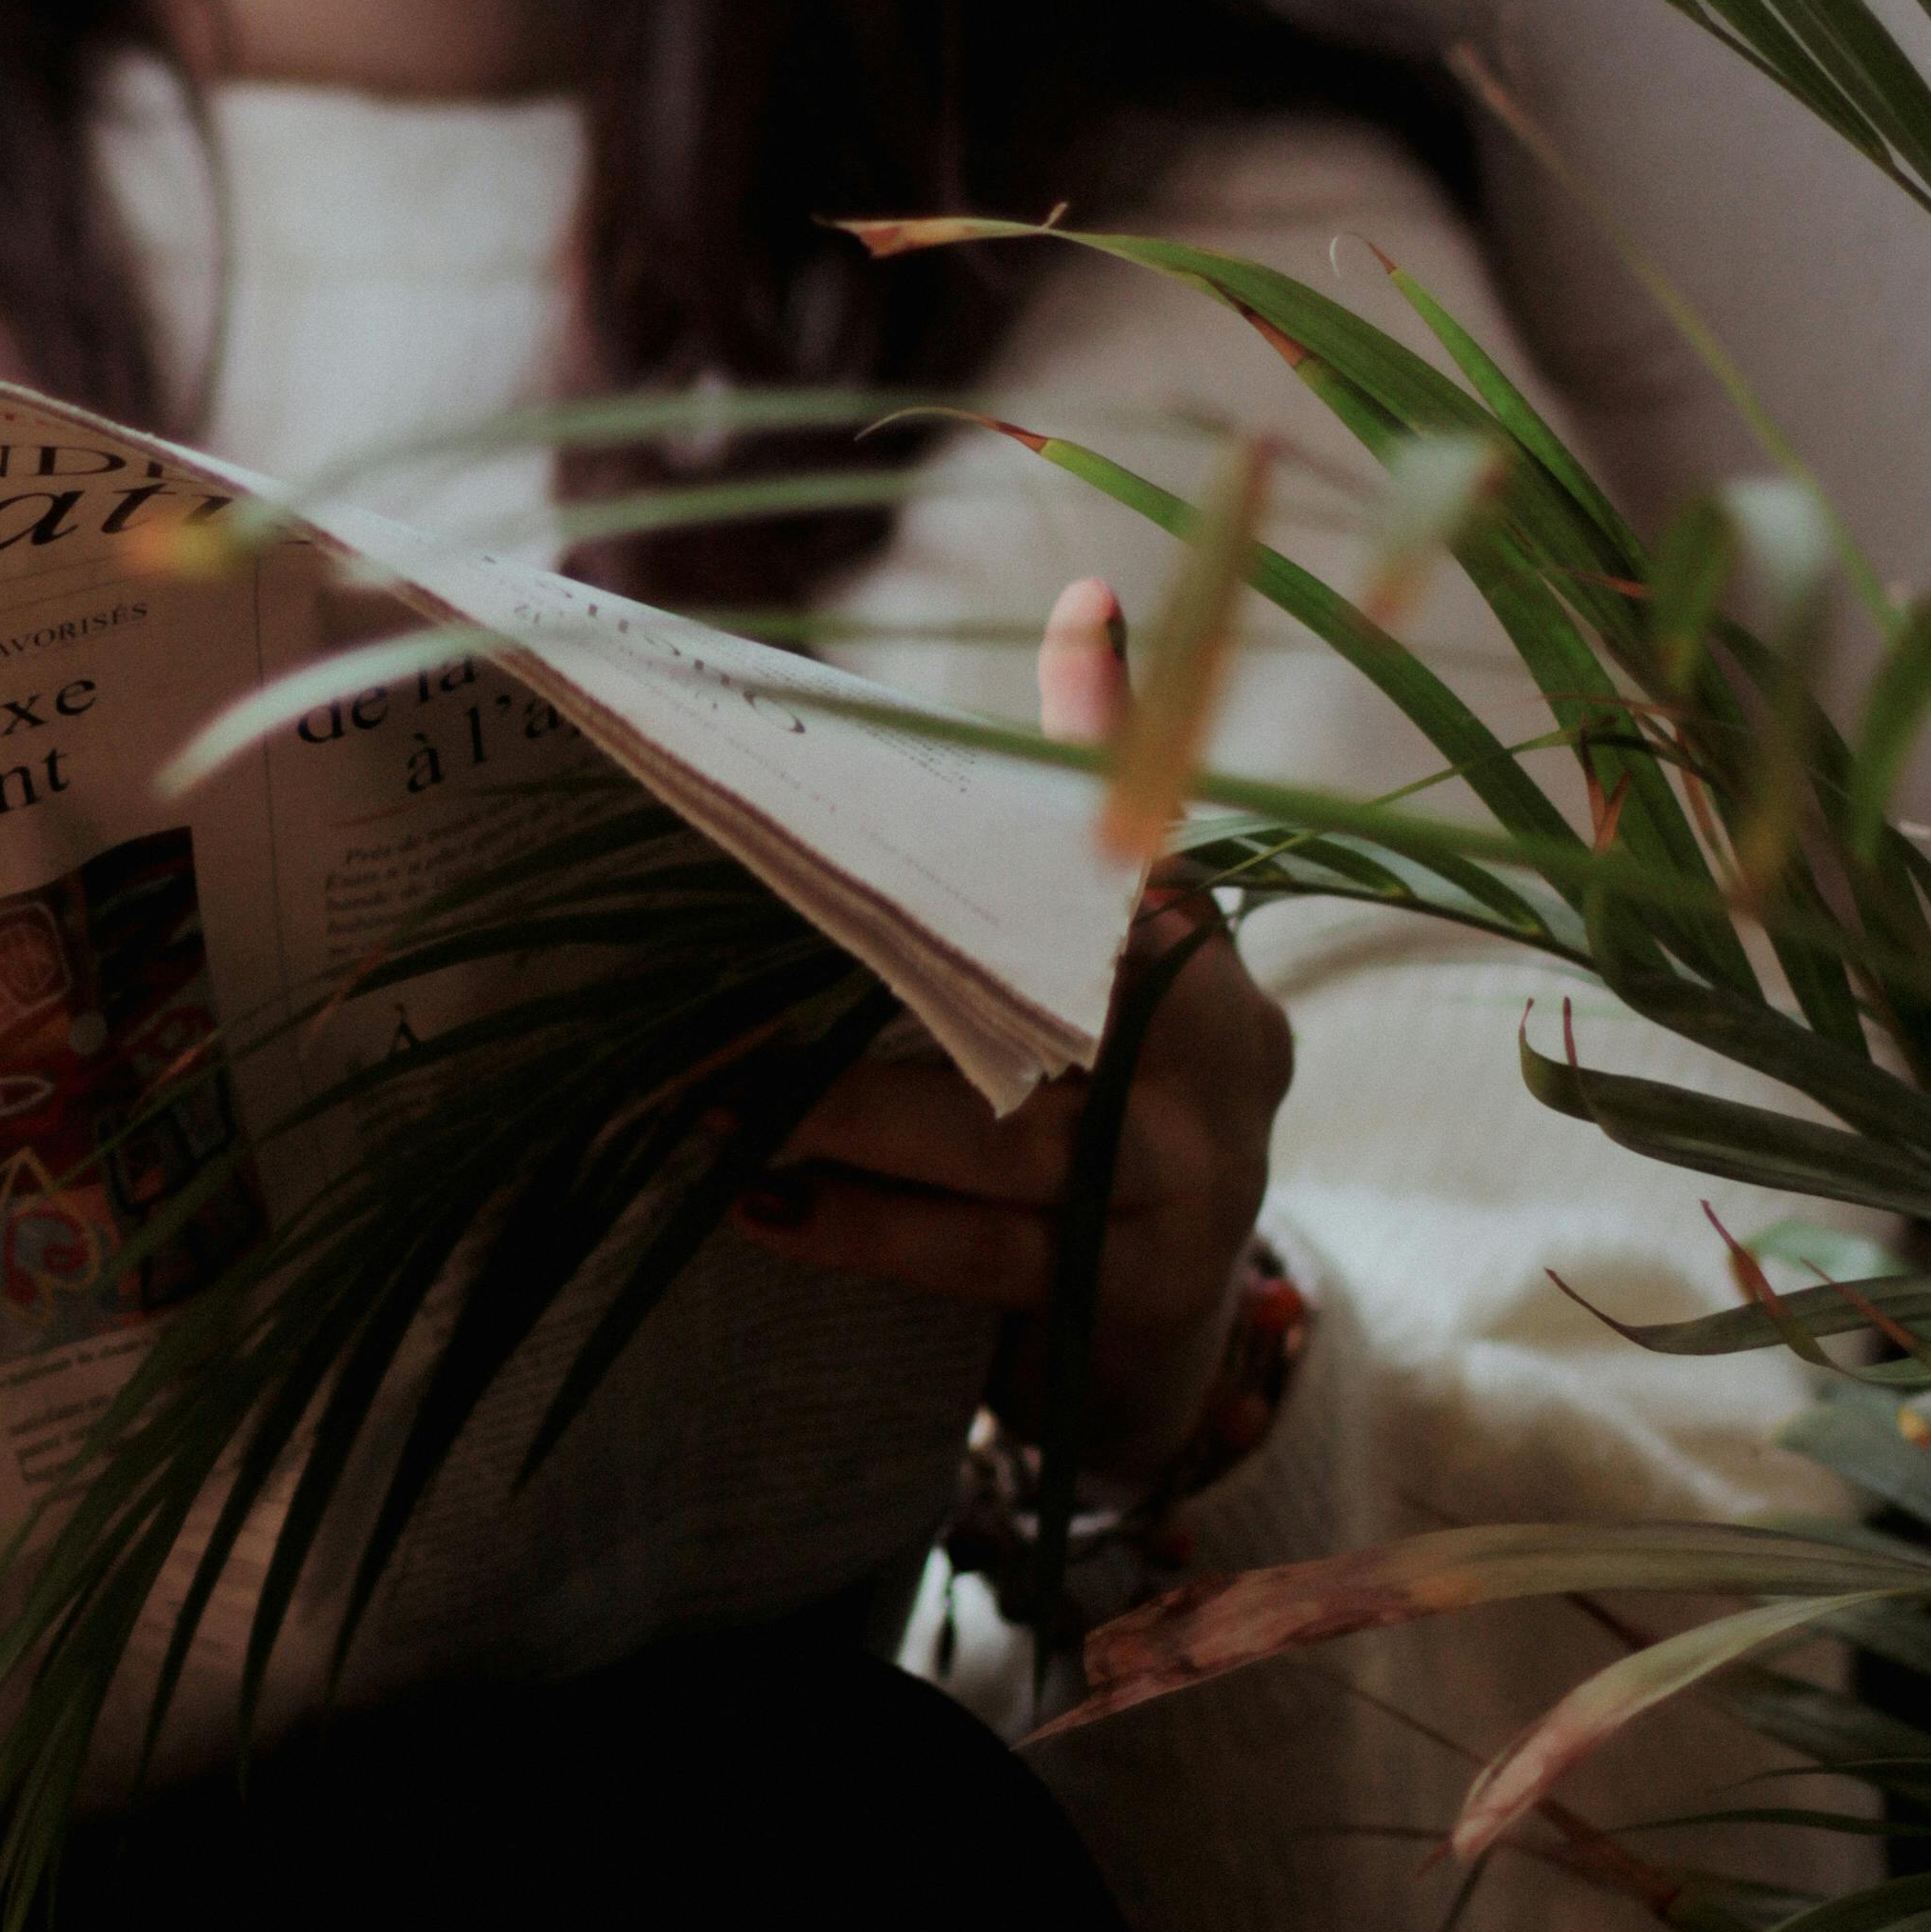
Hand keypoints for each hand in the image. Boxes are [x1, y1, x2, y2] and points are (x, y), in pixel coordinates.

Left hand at [733, 577, 1291, 1491]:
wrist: (1158, 1328)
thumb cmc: (1099, 1103)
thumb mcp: (1105, 953)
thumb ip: (1082, 785)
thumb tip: (1090, 603)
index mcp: (1206, 945)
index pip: (1122, 851)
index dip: (1042, 806)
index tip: (902, 779)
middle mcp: (1227, 1057)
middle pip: (1051, 996)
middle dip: (884, 976)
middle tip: (720, 973)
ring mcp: (1196, 1184)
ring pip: (1004, 1138)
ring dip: (840, 1115)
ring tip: (702, 1100)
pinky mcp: (1136, 1291)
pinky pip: (982, 1252)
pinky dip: (864, 1225)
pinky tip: (759, 1204)